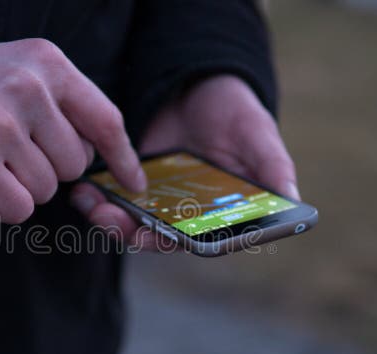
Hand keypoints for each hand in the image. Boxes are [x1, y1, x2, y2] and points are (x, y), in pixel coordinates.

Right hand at [0, 39, 145, 223]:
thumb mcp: (12, 73)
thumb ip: (58, 104)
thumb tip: (101, 155)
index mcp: (46, 62)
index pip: (105, 119)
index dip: (122, 157)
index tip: (134, 182)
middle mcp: (29, 86)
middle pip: (75, 165)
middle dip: (46, 170)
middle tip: (6, 151)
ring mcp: (0, 120)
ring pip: (46, 189)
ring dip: (18, 186)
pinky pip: (18, 208)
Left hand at [70, 75, 298, 249]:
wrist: (199, 87)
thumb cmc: (238, 115)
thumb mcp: (259, 134)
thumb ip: (273, 167)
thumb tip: (293, 201)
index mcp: (219, 215)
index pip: (198, 241)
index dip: (178, 242)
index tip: (159, 235)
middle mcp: (186, 215)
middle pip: (157, 237)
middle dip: (131, 232)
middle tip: (110, 218)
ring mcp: (156, 200)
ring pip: (130, 222)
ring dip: (107, 218)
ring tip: (89, 203)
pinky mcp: (130, 182)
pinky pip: (111, 198)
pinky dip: (96, 197)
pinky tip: (83, 188)